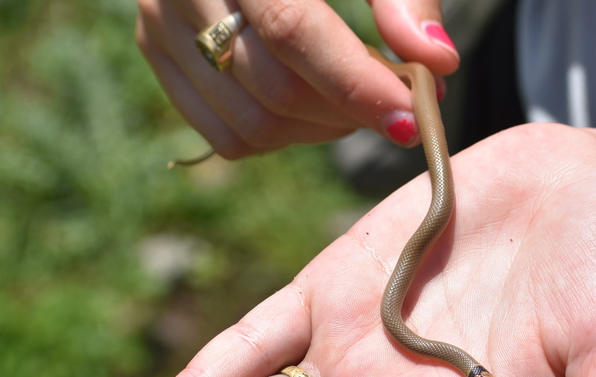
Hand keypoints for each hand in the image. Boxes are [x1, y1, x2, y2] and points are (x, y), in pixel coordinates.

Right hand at [136, 0, 459, 156]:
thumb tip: (437, 63)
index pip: (292, 31)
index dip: (355, 85)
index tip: (411, 120)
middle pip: (275, 90)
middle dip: (349, 112)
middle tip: (397, 99)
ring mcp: (159, 22)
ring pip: (252, 124)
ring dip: (323, 130)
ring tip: (357, 95)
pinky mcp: (159, 53)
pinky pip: (229, 135)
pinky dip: (285, 136)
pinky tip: (316, 105)